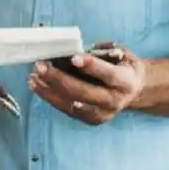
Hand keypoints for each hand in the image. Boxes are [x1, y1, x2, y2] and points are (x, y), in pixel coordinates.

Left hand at [29, 42, 147, 124]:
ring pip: (72, 104)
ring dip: (49, 90)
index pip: (109, 75)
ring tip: (33, 77)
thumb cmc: (123, 66)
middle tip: (41, 66)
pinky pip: (67, 110)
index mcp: (126, 82)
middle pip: (84, 92)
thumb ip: (102, 52)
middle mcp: (114, 101)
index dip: (92, 66)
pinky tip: (38, 86)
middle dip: (60, 79)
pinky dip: (51, 98)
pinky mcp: (90, 120)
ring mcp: (101, 114)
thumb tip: (76, 49)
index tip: (74, 57)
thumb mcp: (121, 53)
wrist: (134, 90)